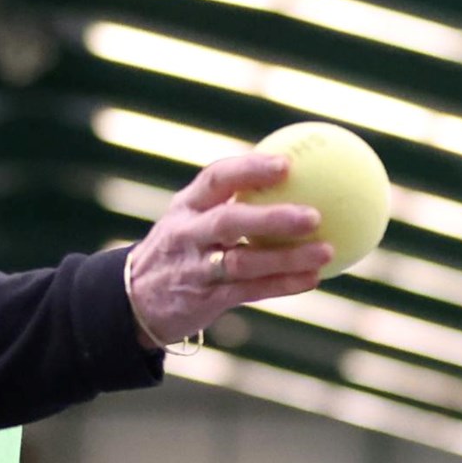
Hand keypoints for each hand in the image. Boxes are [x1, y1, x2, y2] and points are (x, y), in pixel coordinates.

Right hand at [123, 152, 333, 345]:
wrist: (135, 299)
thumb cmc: (181, 249)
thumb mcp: (192, 218)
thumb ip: (229, 200)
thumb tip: (295, 175)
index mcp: (186, 206)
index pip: (215, 179)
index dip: (249, 169)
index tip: (287, 163)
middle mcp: (187, 234)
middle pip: (229, 222)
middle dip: (272, 218)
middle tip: (314, 215)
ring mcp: (194, 269)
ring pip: (243, 262)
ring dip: (286, 258)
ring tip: (326, 250)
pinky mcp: (204, 299)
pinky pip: (248, 291)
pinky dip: (281, 285)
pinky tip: (313, 279)